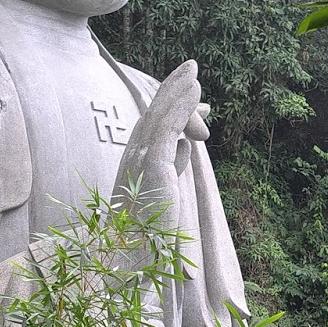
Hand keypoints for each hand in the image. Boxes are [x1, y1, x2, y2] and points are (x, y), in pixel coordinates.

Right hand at [114, 59, 208, 219]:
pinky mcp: (153, 162)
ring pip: (160, 114)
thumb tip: (186, 148)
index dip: (173, 108)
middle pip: (154, 113)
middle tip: (192, 72)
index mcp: (134, 163)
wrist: (130, 255)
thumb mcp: (162, 192)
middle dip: (173, 90)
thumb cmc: (143, 233)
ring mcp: (140, 157)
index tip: (196, 101)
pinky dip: (181, 104)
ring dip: (177, 90)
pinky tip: (196, 92)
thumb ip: (170, 167)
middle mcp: (133, 155)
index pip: (154, 128)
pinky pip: (169, 125)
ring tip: (194, 72)